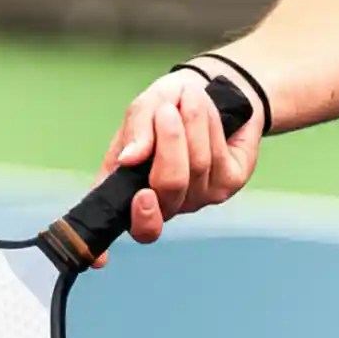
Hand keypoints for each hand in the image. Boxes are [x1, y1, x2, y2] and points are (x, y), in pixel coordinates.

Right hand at [92, 68, 263, 267]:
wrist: (207, 91)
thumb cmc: (167, 105)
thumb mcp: (144, 108)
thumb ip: (136, 130)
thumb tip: (130, 158)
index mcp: (133, 191)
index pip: (125, 226)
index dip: (109, 246)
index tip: (113, 240)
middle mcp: (167, 203)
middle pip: (167, 187)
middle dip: (169, 142)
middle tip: (166, 111)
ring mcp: (199, 196)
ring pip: (196, 167)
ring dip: (192, 124)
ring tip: (187, 99)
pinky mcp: (230, 182)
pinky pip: (218, 157)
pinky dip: (208, 126)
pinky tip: (204, 110)